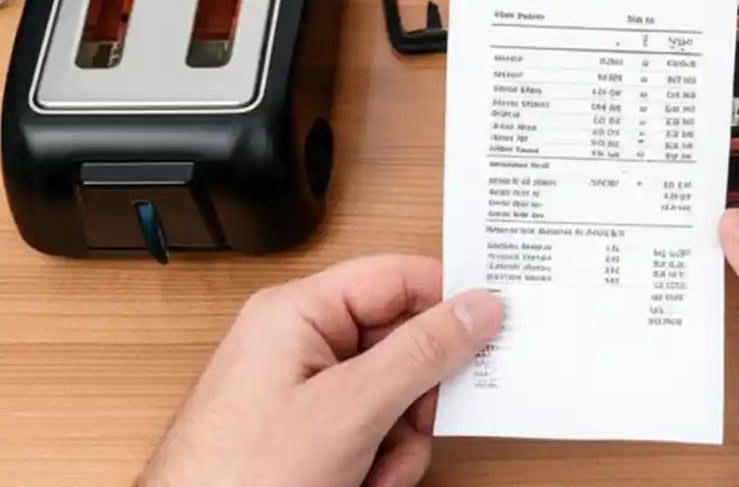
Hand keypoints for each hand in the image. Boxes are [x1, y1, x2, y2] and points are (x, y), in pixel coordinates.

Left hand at [136, 255, 501, 486]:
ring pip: (395, 391)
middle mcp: (300, 341)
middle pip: (401, 339)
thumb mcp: (350, 410)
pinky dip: (380, 460)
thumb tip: (478, 307)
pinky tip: (362, 483)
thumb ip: (421, 353)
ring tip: (375, 470)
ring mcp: (304, 388)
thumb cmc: (240, 479)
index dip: (447, 300)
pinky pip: (373, 426)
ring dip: (401, 438)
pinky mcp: (309, 428)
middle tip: (421, 424)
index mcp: (299, 312)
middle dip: (419, 394)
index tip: (493, 326)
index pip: (396, 277)